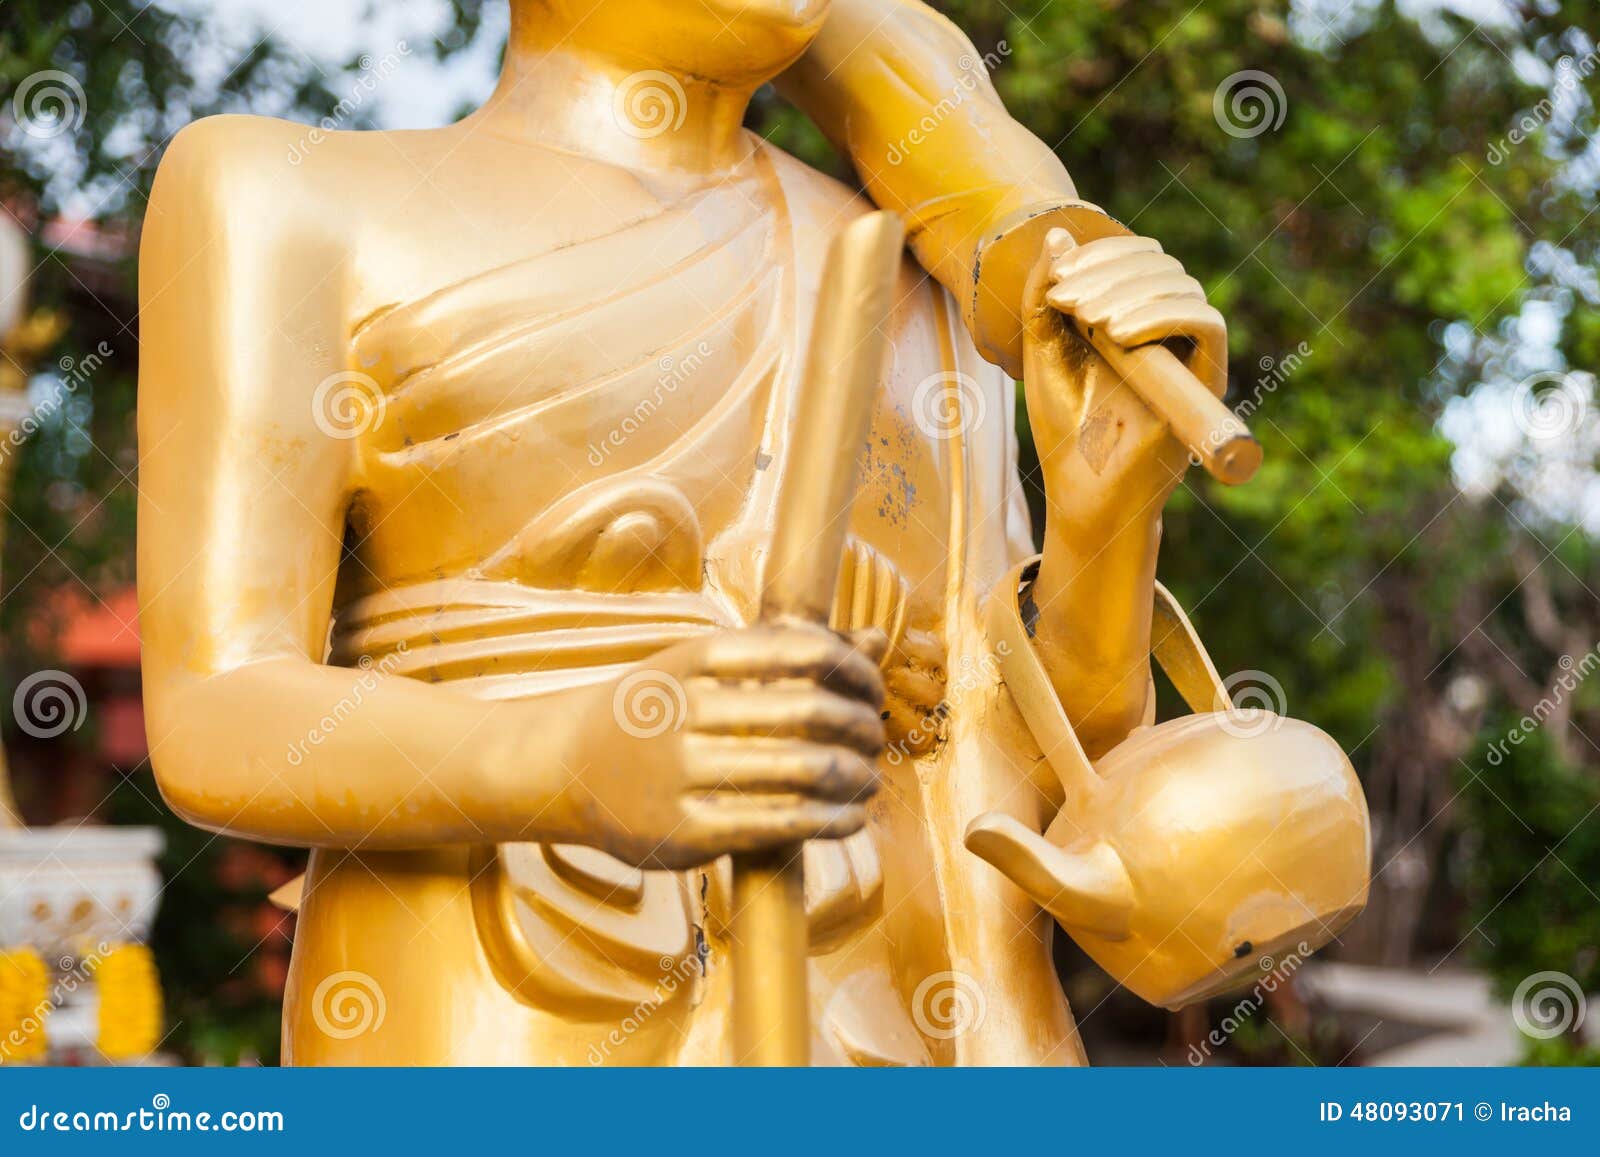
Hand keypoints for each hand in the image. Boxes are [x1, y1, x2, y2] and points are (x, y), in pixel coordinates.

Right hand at [560, 622, 886, 869]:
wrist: (568, 768)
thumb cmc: (658, 710)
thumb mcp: (706, 667)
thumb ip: (791, 652)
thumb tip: (877, 640)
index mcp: (695, 656)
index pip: (802, 650)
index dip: (854, 671)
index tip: (872, 688)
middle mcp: (685, 709)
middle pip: (810, 711)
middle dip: (862, 726)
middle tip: (876, 737)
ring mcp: (681, 773)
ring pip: (802, 771)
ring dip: (855, 777)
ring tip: (870, 779)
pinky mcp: (685, 832)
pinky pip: (780, 825)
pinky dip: (831, 821)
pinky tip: (851, 818)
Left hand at [1023, 228, 1226, 524]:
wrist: (1084, 488)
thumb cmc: (1064, 424)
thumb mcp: (1044, 347)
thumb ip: (1047, 293)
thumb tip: (1059, 236)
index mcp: (1133, 313)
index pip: (1135, 258)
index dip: (1100, 255)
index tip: (1059, 279)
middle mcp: (1168, 327)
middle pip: (1159, 265)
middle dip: (1110, 272)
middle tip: (1068, 301)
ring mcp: (1190, 351)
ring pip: (1182, 287)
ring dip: (1132, 292)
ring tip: (1088, 320)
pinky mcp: (1207, 377)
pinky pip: (1206, 324)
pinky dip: (1164, 316)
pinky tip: (1120, 334)